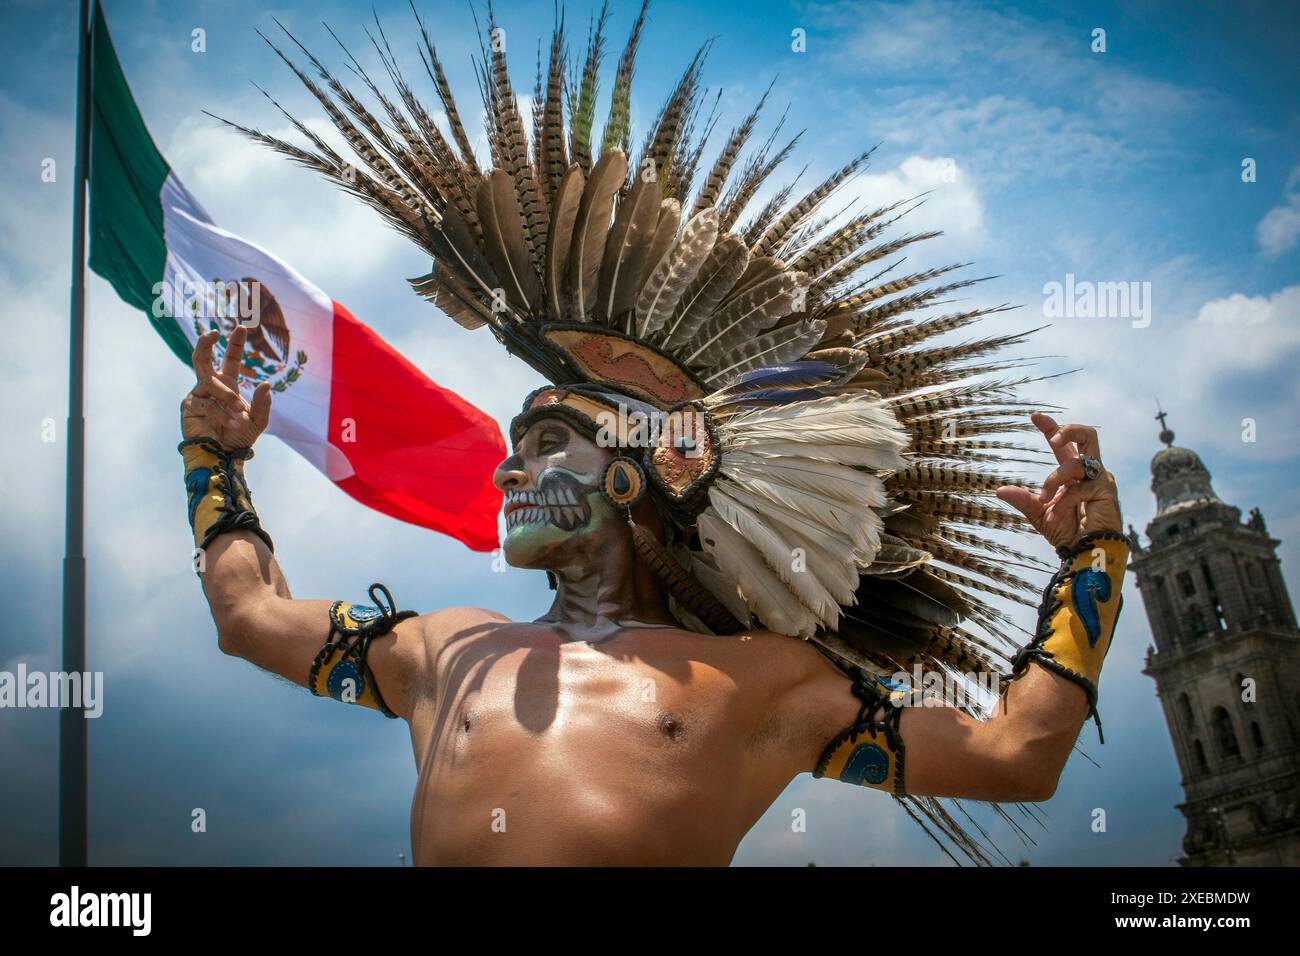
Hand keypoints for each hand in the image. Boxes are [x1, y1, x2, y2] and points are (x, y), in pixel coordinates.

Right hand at [180, 326, 271, 448]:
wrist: (225, 456)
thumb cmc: (239, 437)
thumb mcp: (258, 420)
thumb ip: (263, 403)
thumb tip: (266, 384)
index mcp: (228, 384)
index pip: (230, 358)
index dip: (235, 344)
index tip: (242, 327)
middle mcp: (210, 386)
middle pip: (201, 357)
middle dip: (206, 343)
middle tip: (213, 332)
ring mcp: (197, 395)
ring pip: (210, 383)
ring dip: (227, 396)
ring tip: (240, 411)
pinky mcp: (189, 407)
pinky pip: (205, 403)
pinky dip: (221, 412)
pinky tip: (231, 421)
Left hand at [995, 413, 1120, 551]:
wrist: (1086, 552)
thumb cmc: (1067, 532)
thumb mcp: (1039, 513)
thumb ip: (1023, 500)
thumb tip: (999, 490)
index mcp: (1073, 473)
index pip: (1064, 443)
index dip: (1051, 427)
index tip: (1033, 416)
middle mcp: (1089, 471)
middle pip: (1088, 434)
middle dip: (1068, 431)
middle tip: (1052, 439)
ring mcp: (1101, 479)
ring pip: (1074, 464)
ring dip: (1053, 481)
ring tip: (1045, 501)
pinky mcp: (1107, 490)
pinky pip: (1079, 488)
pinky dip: (1063, 502)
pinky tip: (1057, 516)